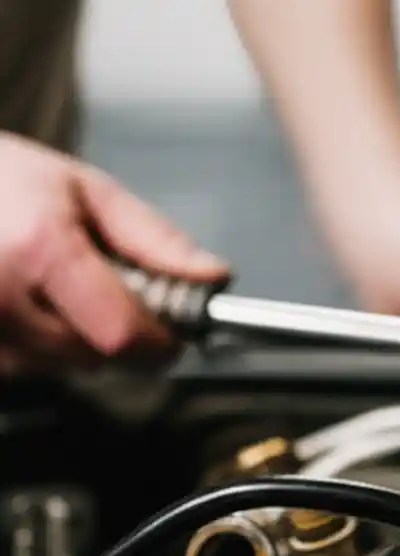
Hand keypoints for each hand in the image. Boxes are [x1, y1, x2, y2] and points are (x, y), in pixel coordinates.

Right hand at [0, 132, 228, 375]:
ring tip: (58, 290)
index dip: (159, 344)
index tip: (173, 336)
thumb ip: (156, 240)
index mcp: (40, 249)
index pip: (121, 334)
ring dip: (75, 344)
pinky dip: (34, 349)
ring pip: (55, 369)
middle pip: (92, 358)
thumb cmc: (6, 178)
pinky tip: (28, 306)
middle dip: (119, 338)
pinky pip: (16, 369)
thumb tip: (214, 278)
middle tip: (112, 296)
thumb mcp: (90, 191)